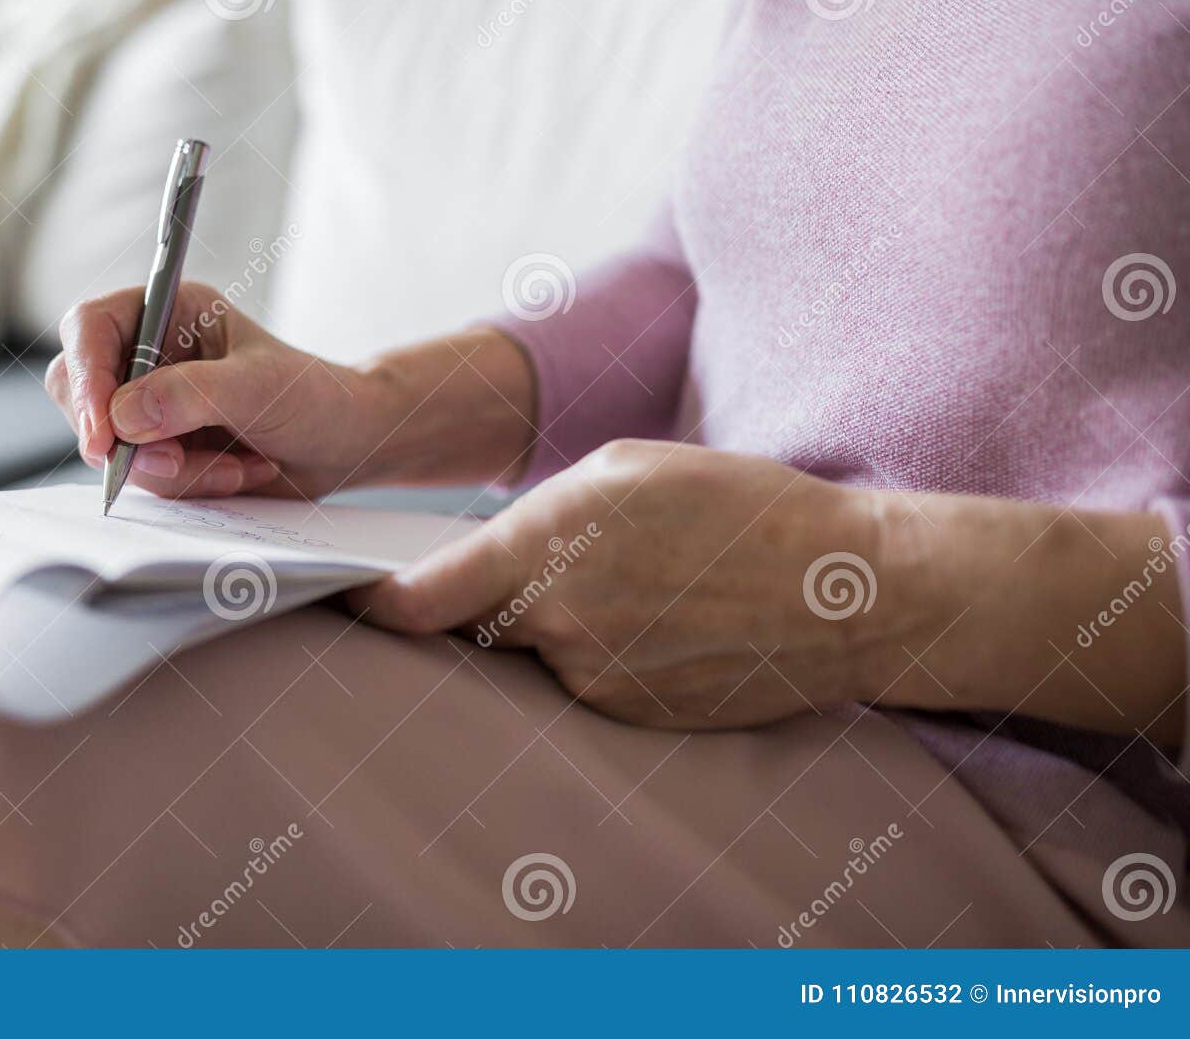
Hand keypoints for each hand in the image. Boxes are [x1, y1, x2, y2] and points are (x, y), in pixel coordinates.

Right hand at [47, 284, 538, 498]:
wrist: (348, 446)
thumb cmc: (315, 398)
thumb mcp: (257, 388)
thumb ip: (190, 395)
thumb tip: (124, 415)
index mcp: (168, 311)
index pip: (90, 328)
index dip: (86, 379)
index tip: (104, 435)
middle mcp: (150, 355)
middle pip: (80, 390)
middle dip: (122, 438)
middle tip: (172, 462)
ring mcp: (151, 406)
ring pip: (113, 447)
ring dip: (176, 470)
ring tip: (239, 462)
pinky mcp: (161, 450)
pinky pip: (144, 479)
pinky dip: (192, 486)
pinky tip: (238, 473)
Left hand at [350, 439, 890, 727]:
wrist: (845, 593)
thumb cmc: (737, 507)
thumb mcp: (623, 469)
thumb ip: (534, 517)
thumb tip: (479, 561)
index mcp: (546, 549)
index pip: (421, 600)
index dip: (372, 603)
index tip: (347, 594)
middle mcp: (560, 628)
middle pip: (478, 627)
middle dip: (485, 601)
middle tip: (535, 567)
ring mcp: (598, 685)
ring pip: (538, 656)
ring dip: (555, 626)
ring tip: (635, 584)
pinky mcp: (634, 722)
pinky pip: (586, 685)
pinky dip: (600, 657)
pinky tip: (660, 623)